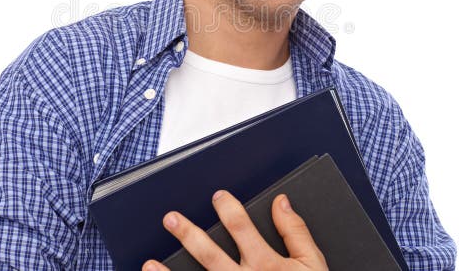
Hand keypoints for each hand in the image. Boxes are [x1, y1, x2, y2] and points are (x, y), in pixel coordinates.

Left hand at [142, 190, 326, 270]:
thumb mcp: (313, 265)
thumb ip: (296, 232)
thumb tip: (282, 202)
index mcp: (266, 265)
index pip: (241, 228)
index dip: (228, 209)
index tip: (217, 196)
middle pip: (209, 255)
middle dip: (188, 235)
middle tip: (170, 219)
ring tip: (148, 265)